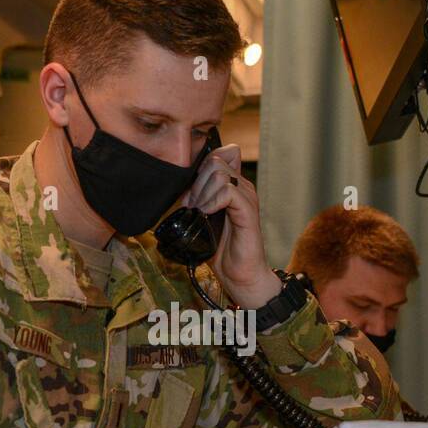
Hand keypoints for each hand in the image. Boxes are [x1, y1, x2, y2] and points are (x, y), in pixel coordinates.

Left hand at [186, 144, 279, 307]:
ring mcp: (247, 198)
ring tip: (199, 211)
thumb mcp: (204, 220)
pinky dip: (212, 201)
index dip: (202, 166)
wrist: (240, 275)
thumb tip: (180, 192)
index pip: (222, 152)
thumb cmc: (223, 250)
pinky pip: (228, 191)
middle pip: (215, 160)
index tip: (191, 192)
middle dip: (197, 181)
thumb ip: (197, 201)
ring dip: (202, 192)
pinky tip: (207, 215)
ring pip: (219, 173)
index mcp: (233, 186)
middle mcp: (243, 187)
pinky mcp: (248, 211)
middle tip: (192, 205)